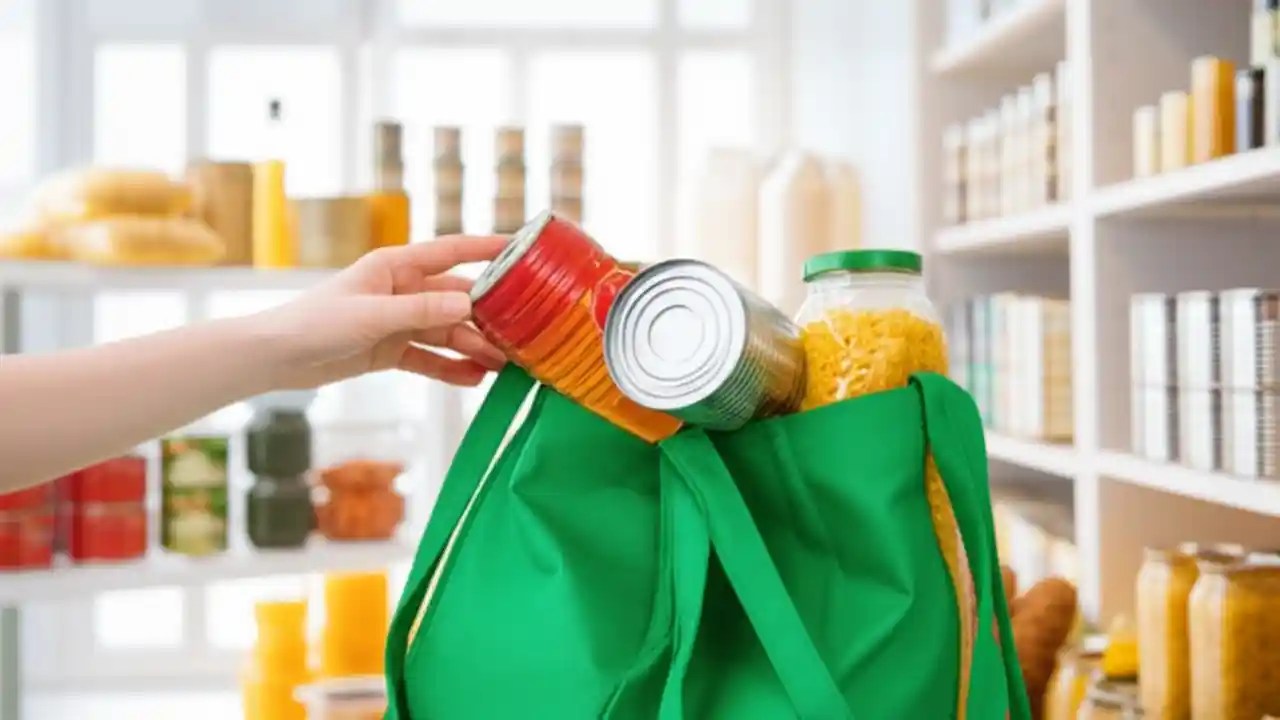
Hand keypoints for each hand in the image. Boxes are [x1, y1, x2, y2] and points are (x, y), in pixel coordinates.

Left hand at [254, 235, 509, 388]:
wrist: (276, 358)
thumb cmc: (315, 323)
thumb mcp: (372, 316)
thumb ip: (422, 310)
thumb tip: (470, 303)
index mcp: (396, 267)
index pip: (451, 251)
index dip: (486, 248)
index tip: (522, 247)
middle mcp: (402, 290)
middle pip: (456, 299)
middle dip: (487, 316)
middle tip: (520, 333)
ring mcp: (399, 321)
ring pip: (447, 331)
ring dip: (474, 347)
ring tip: (503, 366)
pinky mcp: (392, 350)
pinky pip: (430, 357)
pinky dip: (451, 368)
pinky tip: (474, 379)